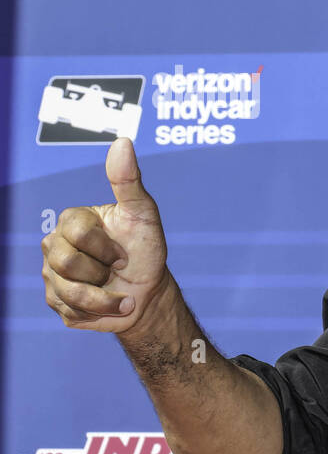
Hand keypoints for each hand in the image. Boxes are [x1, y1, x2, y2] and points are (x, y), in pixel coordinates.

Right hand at [41, 137, 170, 331]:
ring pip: (67, 291)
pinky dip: (99, 311)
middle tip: (118, 269)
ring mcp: (51, 275)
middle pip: (65, 262)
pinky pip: (70, 311)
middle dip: (103, 271)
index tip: (123, 252)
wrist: (149, 294)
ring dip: (104, 296)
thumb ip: (128, 180)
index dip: (106, 247)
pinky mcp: (56, 303)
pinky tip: (109, 304)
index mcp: (71, 222)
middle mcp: (54, 246)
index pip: (76, 233)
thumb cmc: (145, 250)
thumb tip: (122, 142)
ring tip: (119, 291)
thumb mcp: (143, 214)